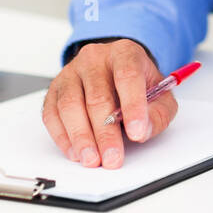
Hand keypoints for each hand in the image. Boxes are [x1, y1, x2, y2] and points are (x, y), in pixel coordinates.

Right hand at [41, 39, 177, 169]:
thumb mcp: (160, 95)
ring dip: (81, 137)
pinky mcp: (55, 89)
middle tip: (112, 158)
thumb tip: (143, 130)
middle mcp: (95, 58)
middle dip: (105, 133)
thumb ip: (158, 113)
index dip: (133, 106)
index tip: (137, 133)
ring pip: (70, 105)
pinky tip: (75, 152)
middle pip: (98, 96)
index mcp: (125, 53)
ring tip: (92, 159)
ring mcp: (71, 72)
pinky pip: (52, 114)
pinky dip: (62, 137)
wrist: (115, 71)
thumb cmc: (137, 84)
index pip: (128, 75)